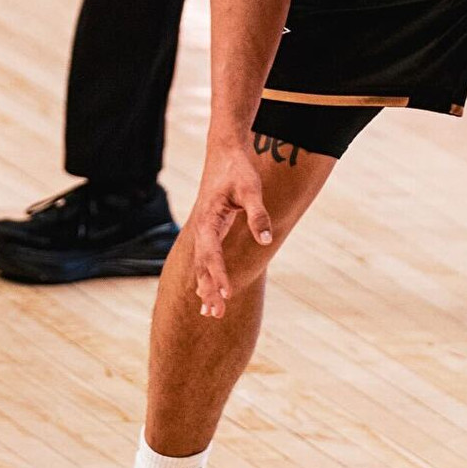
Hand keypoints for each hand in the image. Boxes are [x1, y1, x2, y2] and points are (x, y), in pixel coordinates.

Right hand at [181, 138, 271, 317]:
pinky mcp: (208, 231)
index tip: (226, 293)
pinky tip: (206, 293)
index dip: (218, 275)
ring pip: (201, 266)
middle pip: (202, 266)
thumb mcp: (251, 189)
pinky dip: (205, 278)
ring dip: (205, 288)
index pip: (212, 254)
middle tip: (215, 315)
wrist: (224, 153)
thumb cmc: (238, 171)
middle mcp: (201, 229)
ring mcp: (202, 231)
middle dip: (208, 290)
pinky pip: (204, 260)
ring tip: (209, 314)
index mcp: (208, 220)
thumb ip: (258, 215)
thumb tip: (266, 240)